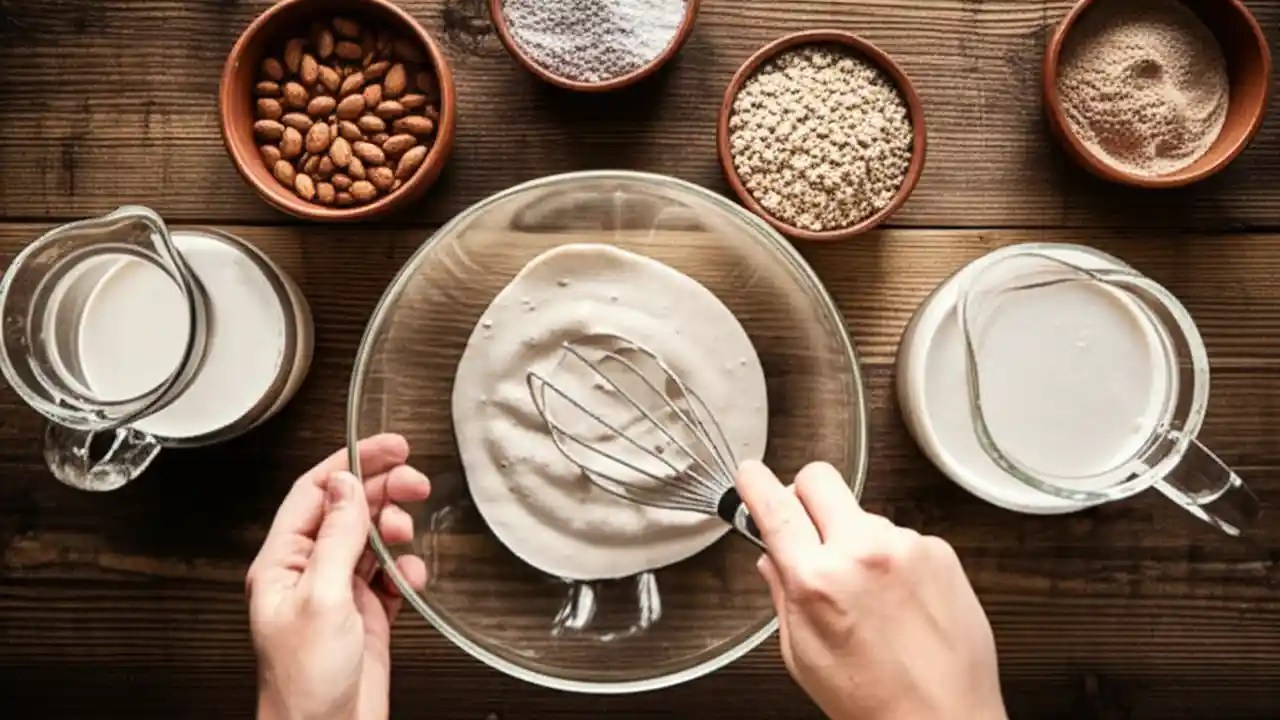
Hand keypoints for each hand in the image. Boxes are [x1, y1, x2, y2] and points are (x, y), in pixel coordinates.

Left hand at [247, 434, 430, 719]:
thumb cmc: (304, 685)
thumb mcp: (321, 598)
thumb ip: (335, 537)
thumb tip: (344, 485)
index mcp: (283, 563)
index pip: (315, 492)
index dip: (352, 462)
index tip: (388, 447)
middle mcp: (309, 572)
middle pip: (348, 510)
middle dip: (382, 491)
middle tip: (415, 482)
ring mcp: (338, 594)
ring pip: (371, 540)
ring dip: (394, 528)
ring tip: (407, 530)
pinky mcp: (366, 616)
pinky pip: (390, 577)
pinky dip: (406, 570)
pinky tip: (410, 575)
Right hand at [735, 461, 1005, 719]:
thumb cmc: (874, 701)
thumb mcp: (802, 655)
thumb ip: (783, 596)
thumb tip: (772, 560)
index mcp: (818, 580)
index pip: (775, 506)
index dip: (755, 484)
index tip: (751, 475)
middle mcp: (863, 552)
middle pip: (819, 478)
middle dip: (803, 493)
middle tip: (805, 523)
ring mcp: (906, 547)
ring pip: (862, 512)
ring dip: (854, 536)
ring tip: (866, 590)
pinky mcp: (939, 551)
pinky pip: (900, 535)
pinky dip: (891, 557)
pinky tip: (897, 597)